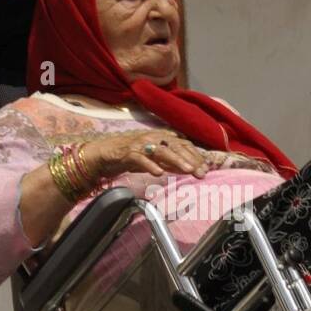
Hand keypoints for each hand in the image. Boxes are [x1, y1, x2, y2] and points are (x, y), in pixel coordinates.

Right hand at [81, 130, 209, 183]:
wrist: (105, 153)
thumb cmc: (132, 156)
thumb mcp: (155, 158)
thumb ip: (171, 162)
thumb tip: (190, 168)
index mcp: (161, 137)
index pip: (183, 144)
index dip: (195, 156)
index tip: (205, 169)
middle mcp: (153, 137)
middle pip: (176, 147)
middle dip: (190, 159)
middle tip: (201, 172)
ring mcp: (140, 144)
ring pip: (161, 151)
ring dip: (176, 160)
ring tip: (188, 170)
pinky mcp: (128, 153)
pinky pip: (141, 159)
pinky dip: (150, 165)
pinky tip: (159, 173)